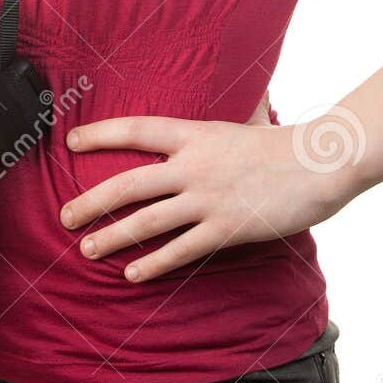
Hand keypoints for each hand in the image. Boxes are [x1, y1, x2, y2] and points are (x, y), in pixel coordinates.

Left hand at [58, 106, 354, 282]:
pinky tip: (132, 274)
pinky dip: (153, 264)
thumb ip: (219, 124)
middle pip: (129, 183)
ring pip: (147, 221)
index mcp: (196, 133)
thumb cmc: (282, 143)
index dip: (101, 133)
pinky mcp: (225, 229)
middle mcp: (194, 166)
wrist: (318, 164)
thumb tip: (217, 109)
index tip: (71, 141)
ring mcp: (208, 199)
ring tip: (87, 249)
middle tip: (64, 216)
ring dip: (113, 236)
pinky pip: (180, 250)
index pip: (136, 129)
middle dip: (92, 201)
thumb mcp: (243, 122)